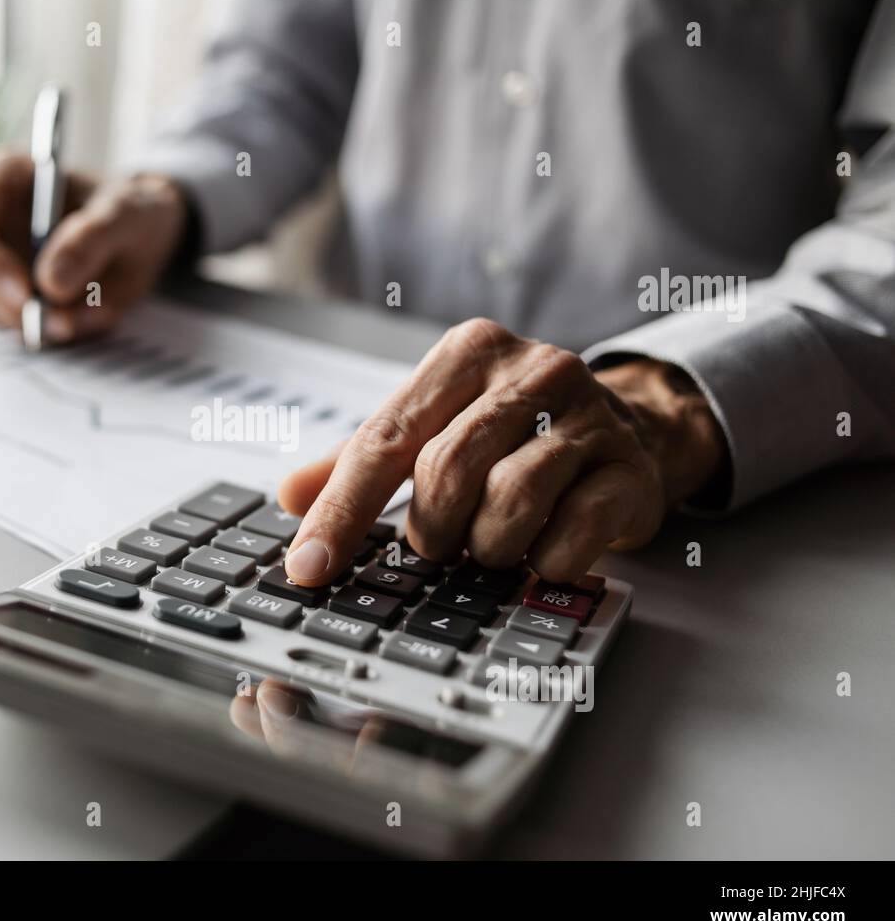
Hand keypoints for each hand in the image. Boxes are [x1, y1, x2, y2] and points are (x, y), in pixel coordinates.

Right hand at [0, 146, 188, 341]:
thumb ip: (91, 239)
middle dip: (6, 301)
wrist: (145, 237)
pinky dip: (48, 329)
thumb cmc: (131, 209)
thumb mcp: (126, 215)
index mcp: (4, 178)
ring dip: (30, 319)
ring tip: (82, 315)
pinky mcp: (12, 296)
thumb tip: (52, 283)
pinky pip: (17, 324)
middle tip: (51, 321)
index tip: (24, 291)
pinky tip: (80, 317)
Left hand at [279, 319, 727, 584]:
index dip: (341, 510)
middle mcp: (533, 369)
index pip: (386, 439)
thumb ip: (359, 459)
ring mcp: (591, 415)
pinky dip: (544, 561)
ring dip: (487, 547)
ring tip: (490, 545)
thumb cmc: (511, 432)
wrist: (629, 431)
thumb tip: (289, 494)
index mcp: (468, 353)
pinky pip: (573, 536)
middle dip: (430, 529)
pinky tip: (542, 552)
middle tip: (437, 544)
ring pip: (511, 502)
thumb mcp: (432, 428)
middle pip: (447, 471)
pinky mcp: (631, 468)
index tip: (309, 567)